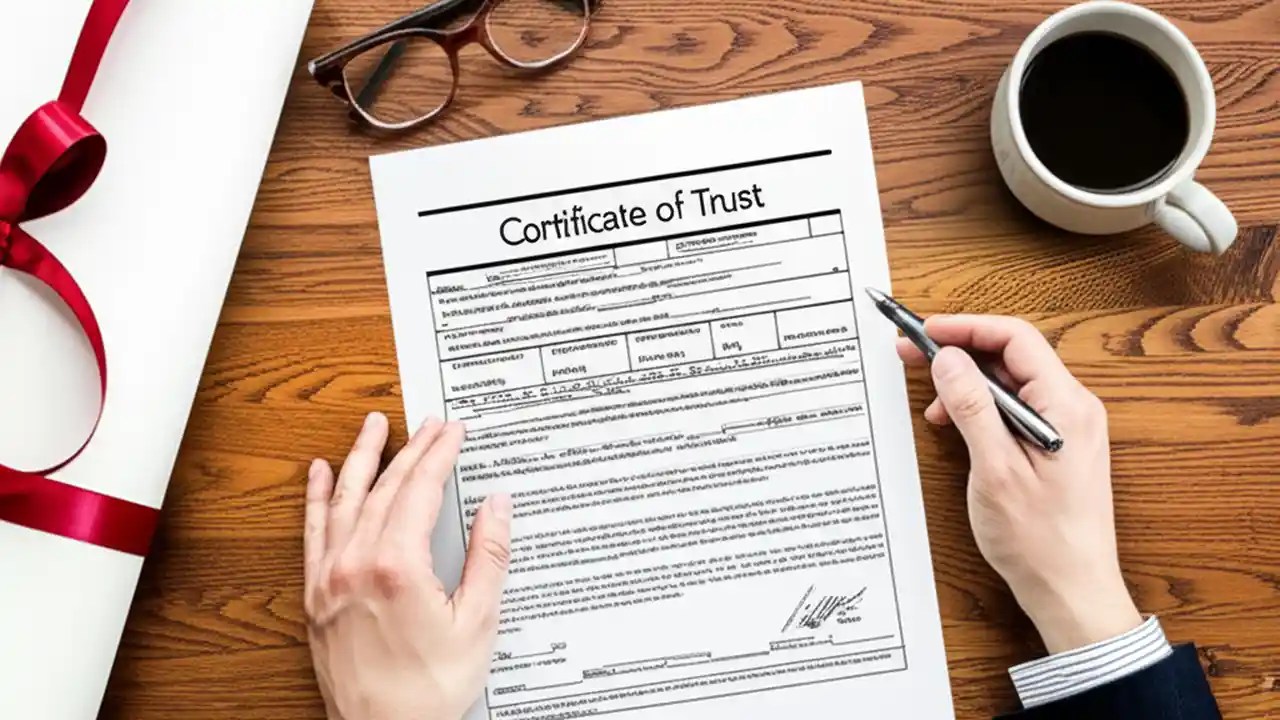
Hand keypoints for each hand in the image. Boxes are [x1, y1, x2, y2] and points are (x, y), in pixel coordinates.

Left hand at [304, 412, 511, 719]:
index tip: (454, 432)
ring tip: (373, 427)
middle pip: (385, 488)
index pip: (420, 491)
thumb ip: (489, 559)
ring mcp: (329, 579)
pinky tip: (321, 474)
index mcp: (396, 568)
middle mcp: (355, 564)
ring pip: (345, 500)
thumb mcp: (477, 623)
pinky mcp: (315, 596)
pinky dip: (317, 498)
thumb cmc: (427, 691)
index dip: (439, 455)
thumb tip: (497, 508)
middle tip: (430, 425)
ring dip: (361, 458)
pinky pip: (312, 532)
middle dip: (411, 450)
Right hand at [897, 315, 1140, 653]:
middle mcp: (1072, 408)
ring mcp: (1066, 426)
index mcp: (1066, 406)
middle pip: (1012, 355)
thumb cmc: (1041, 541)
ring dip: (966, 382)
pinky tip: (954, 424)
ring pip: (1010, 381)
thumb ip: (973, 409)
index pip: (1016, 339)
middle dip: (959, 351)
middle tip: (911, 354)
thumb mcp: (995, 470)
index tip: (926, 331)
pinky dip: (979, 407)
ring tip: (929, 399)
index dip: (966, 328)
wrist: (1071, 590)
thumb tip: (949, 360)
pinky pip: (1014, 408)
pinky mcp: (1054, 444)